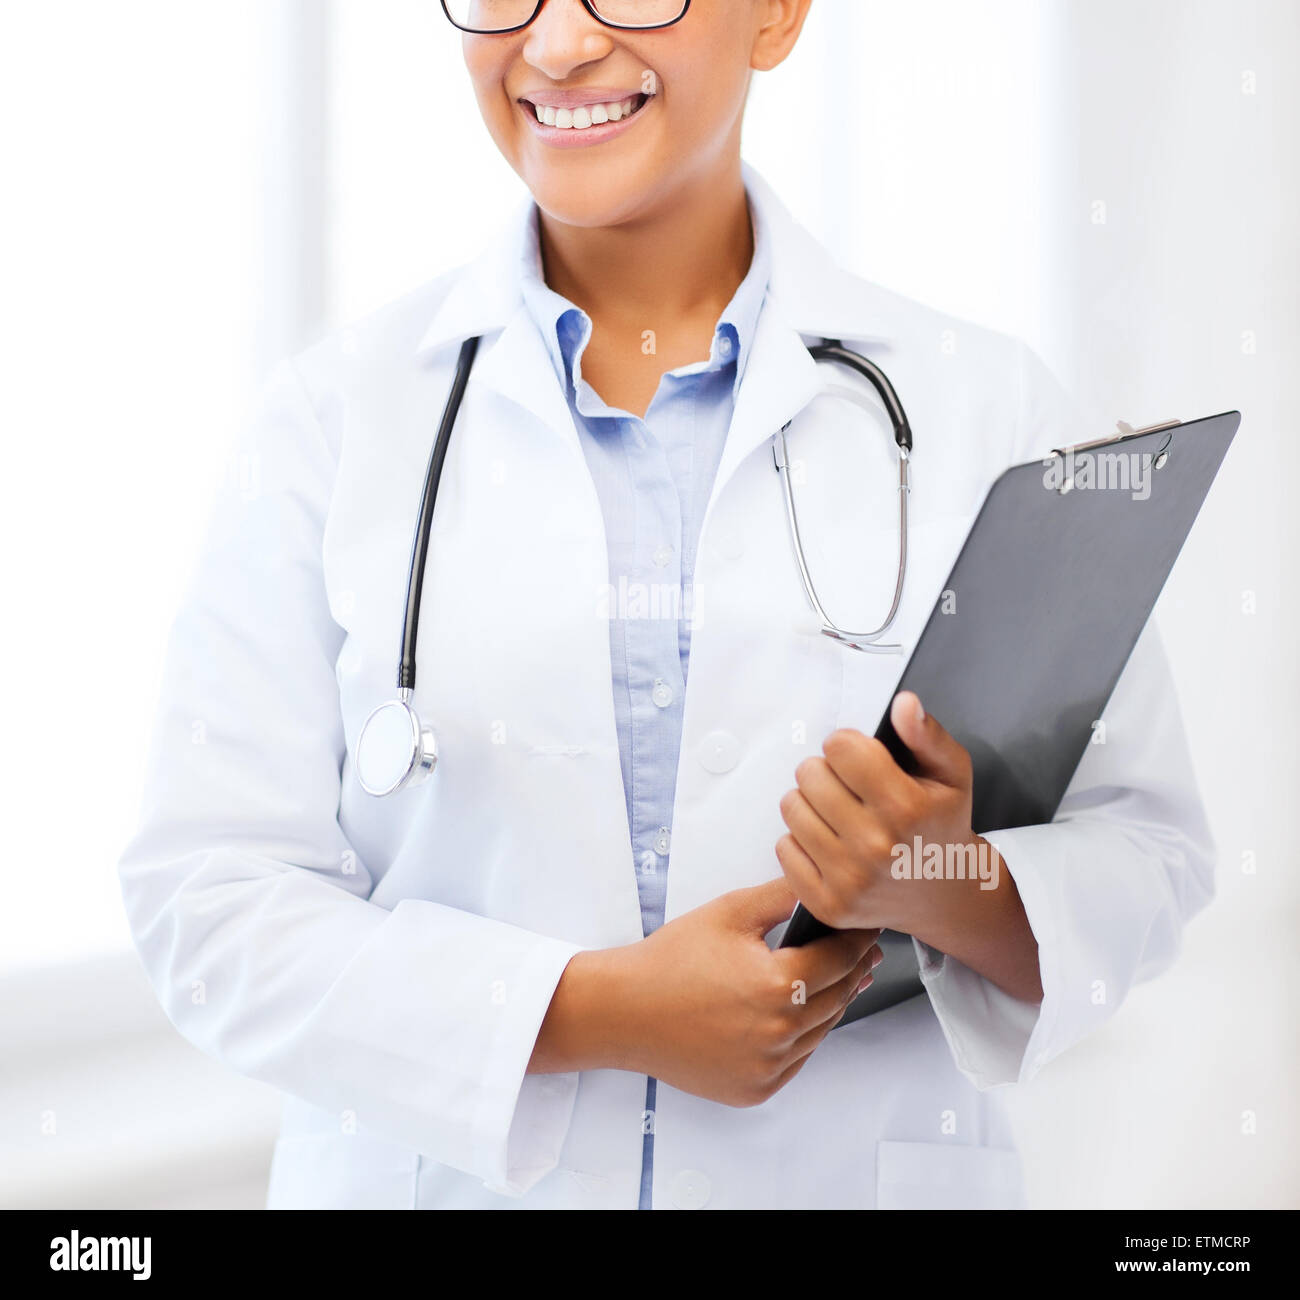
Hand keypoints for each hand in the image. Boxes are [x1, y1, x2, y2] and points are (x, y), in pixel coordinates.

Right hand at [592, 878, 880, 1107]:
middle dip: (853, 968)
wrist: (625, 1011)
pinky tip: (799, 1012)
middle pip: (839, 996)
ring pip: (822, 1030)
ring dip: (831, 1002)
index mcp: (778, 986)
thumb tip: (818, 882)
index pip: (842, 958)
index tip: (869, 925)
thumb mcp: (730, 912)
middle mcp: (779, 1032)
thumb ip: (782, 894)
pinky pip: (797, 1059)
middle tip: (863, 949)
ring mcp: (768, 1067)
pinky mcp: (755, 1089)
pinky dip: (803, 1036)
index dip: (859, 937)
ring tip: (836, 977)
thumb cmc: (670, 961)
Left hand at [776, 691, 992, 938]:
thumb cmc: (940, 825)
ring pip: (791, 807)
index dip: (846, 744)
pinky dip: (801, 839)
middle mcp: (876, 846)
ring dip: (809, 802)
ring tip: (838, 812)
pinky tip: (830, 842)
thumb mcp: (951, 774)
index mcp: (907, 808)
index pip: (839, 748)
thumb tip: (904, 703)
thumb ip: (928, 734)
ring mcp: (849, 880)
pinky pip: (784, 847)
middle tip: (847, 786)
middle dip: (825, 771)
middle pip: (809, 774)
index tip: (858, 756)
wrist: (943, 894)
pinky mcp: (827, 903)